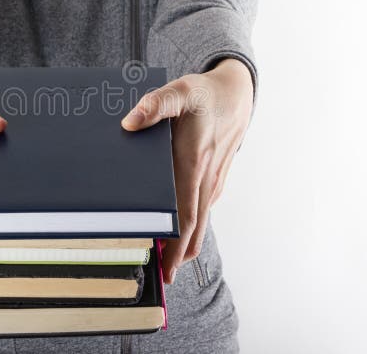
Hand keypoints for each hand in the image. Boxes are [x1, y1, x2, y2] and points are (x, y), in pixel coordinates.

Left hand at [121, 59, 252, 283]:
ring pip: (200, 218)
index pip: (186, 212)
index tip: (167, 266)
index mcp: (194, 161)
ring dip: (185, 240)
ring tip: (166, 260)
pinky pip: (202, 206)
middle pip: (194, 225)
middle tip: (164, 276)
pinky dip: (191, 223)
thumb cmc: (205, 94)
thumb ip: (155, 105)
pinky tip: (176, 228)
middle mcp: (206, 176)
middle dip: (179, 253)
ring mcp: (212, 179)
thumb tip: (129, 123)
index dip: (176, 243)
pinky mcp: (214, 177)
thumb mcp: (180, 91)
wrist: (237, 93)